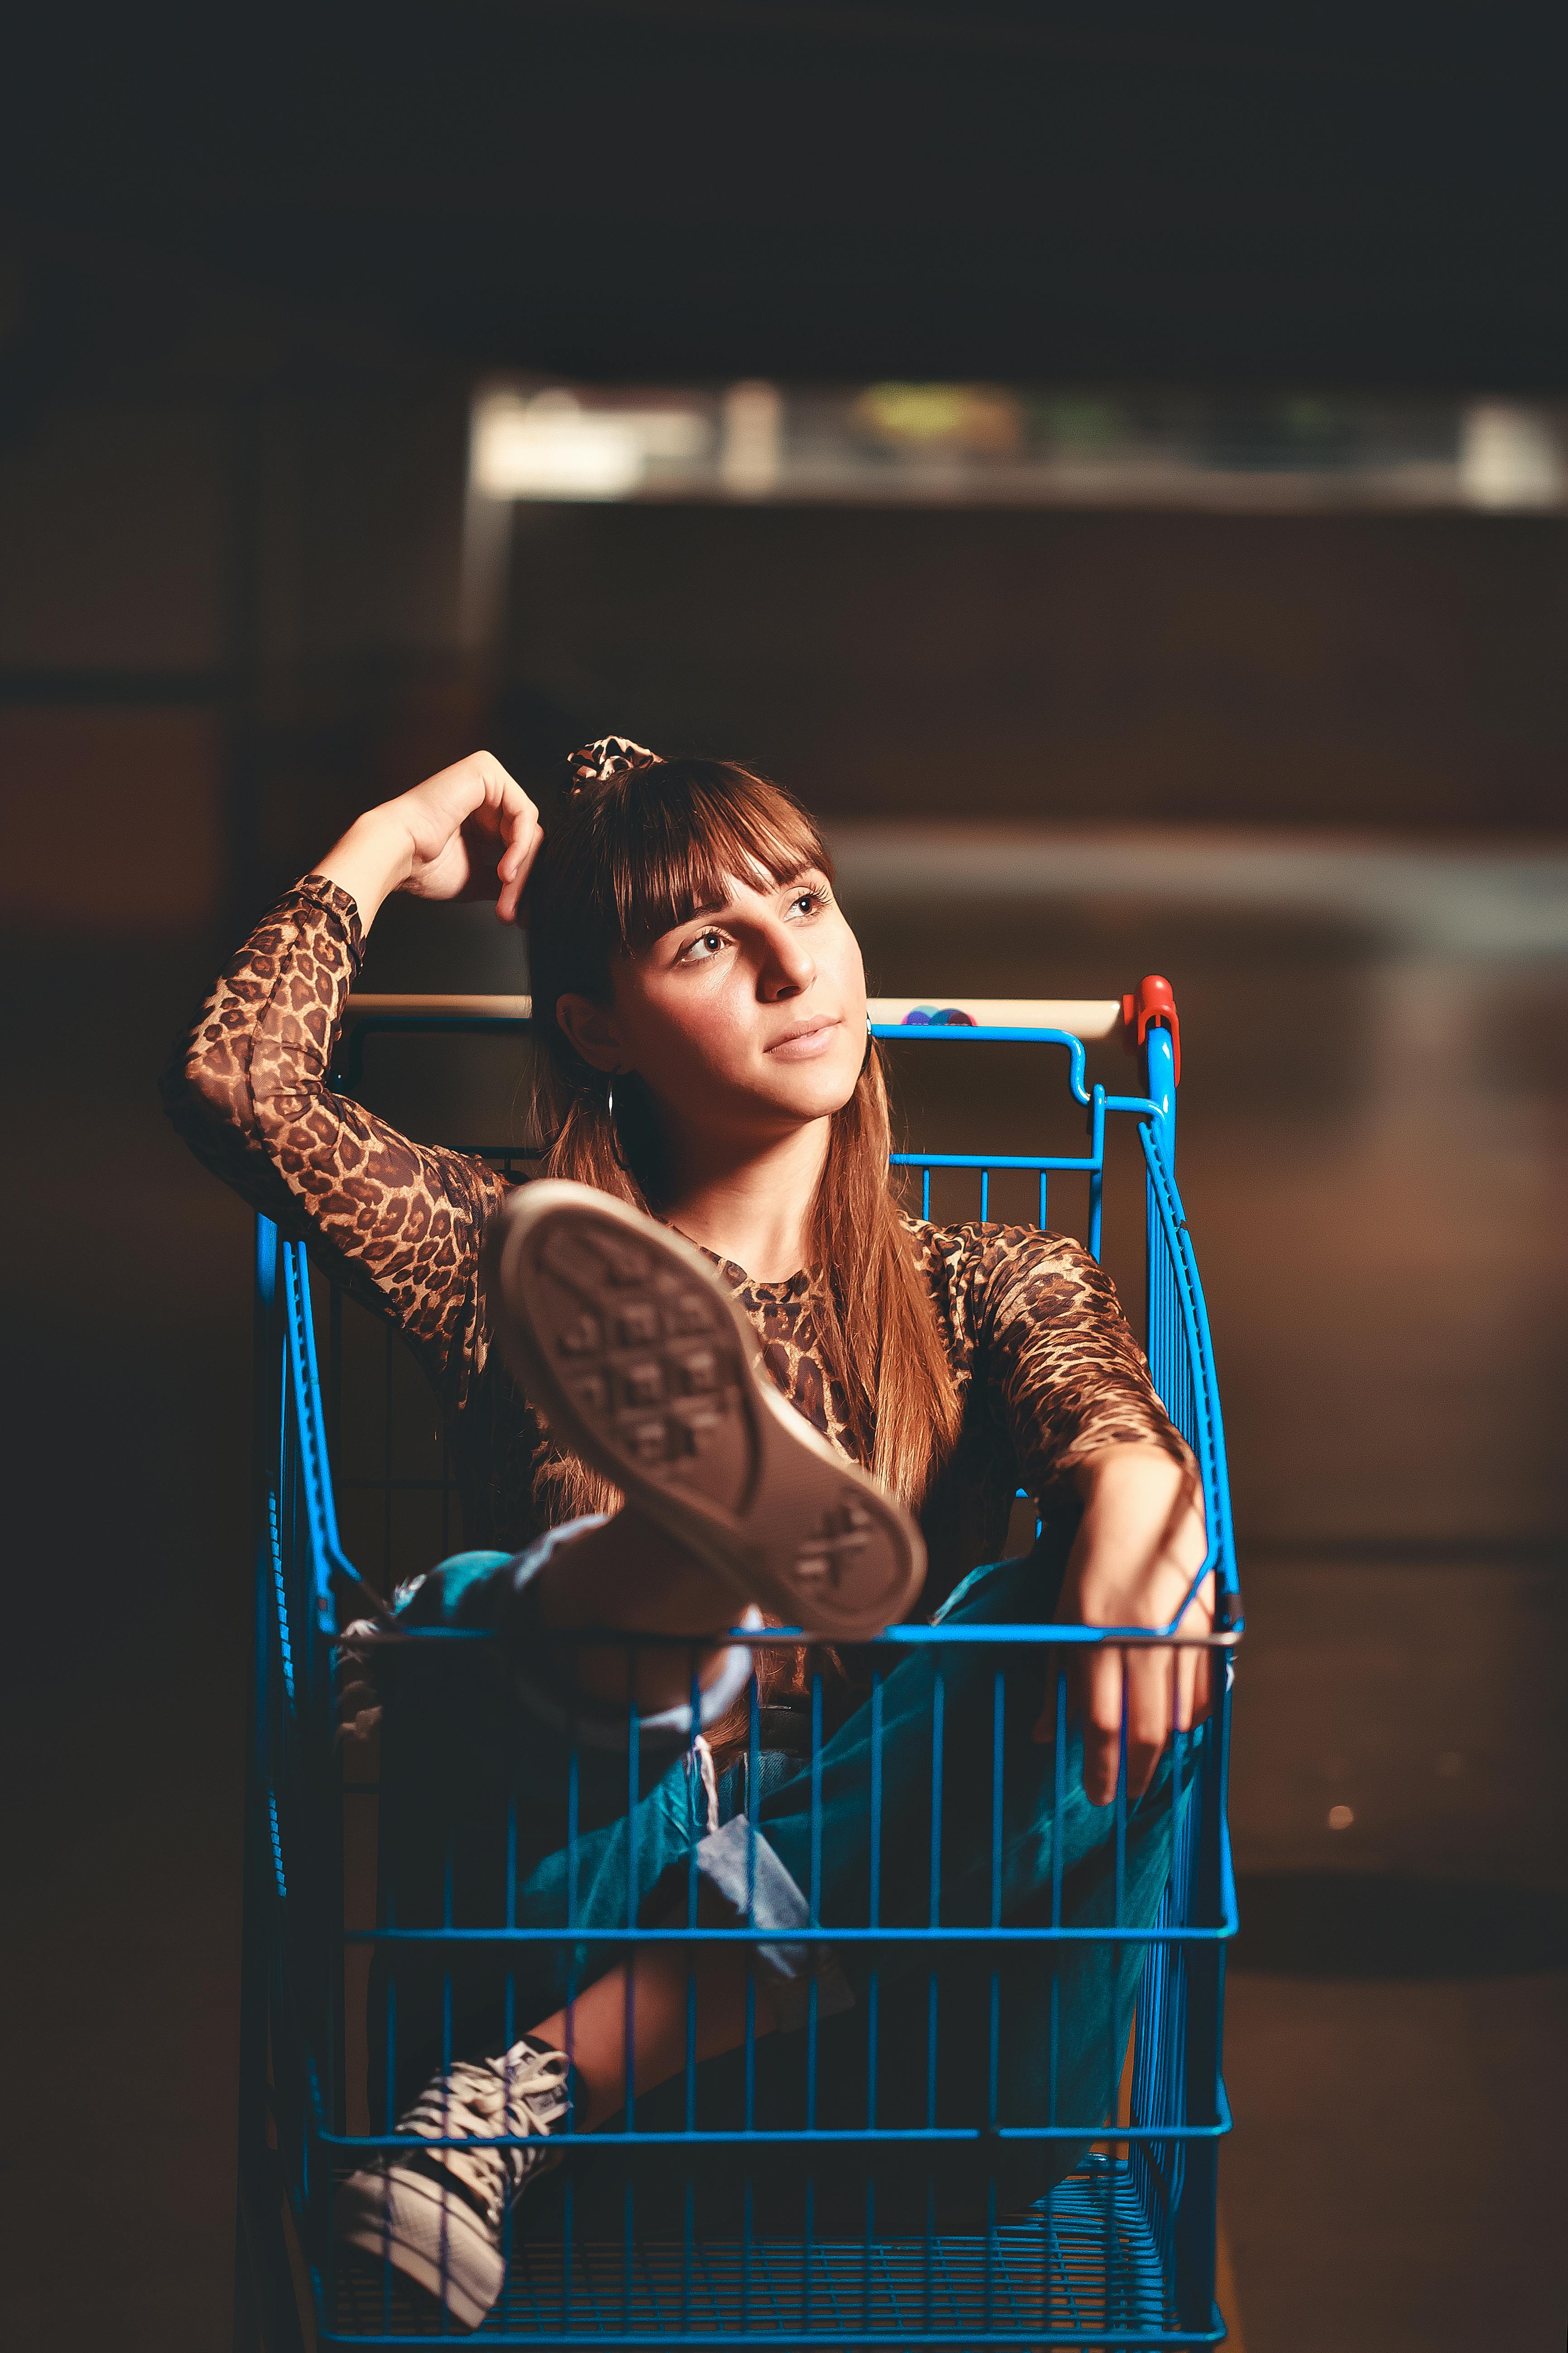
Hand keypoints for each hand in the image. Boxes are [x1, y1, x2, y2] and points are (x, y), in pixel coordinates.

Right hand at [317, 751, 541, 926]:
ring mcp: (488, 779)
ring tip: (504, 890)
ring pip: (528, 828)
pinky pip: (523, 813)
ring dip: (521, 866)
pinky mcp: (487, 771)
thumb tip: (530, 904)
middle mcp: (486, 794)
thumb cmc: (424, 865)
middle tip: (510, 908)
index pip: (519, 843)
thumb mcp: (477, 879)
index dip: (520, 878)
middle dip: (521, 876)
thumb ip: (506, 881)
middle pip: (527, 836)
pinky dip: (519, 846)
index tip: (513, 911)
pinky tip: (504, 870)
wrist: (397, 853)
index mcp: (482, 814)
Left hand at [1032, 1443, 1213, 1804]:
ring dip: (1161, 1749)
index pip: (1101, 1723)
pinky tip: (1173, 1727)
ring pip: (1178, 1716)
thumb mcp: (1063, 1614)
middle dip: (1133, 1772)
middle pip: (1144, 1729)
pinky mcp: (1206, 1627)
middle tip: (1123, 1794)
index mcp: (1098, 1634)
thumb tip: (1045, 1734)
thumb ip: (1059, 1675)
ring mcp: (1179, 1634)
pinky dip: (1189, 1717)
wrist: (1142, 1502)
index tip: (1096, 1794)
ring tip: (1144, 1765)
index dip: (1100, 1767)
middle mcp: (1141, 1638)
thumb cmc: (1093, 1560)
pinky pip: (1203, 1692)